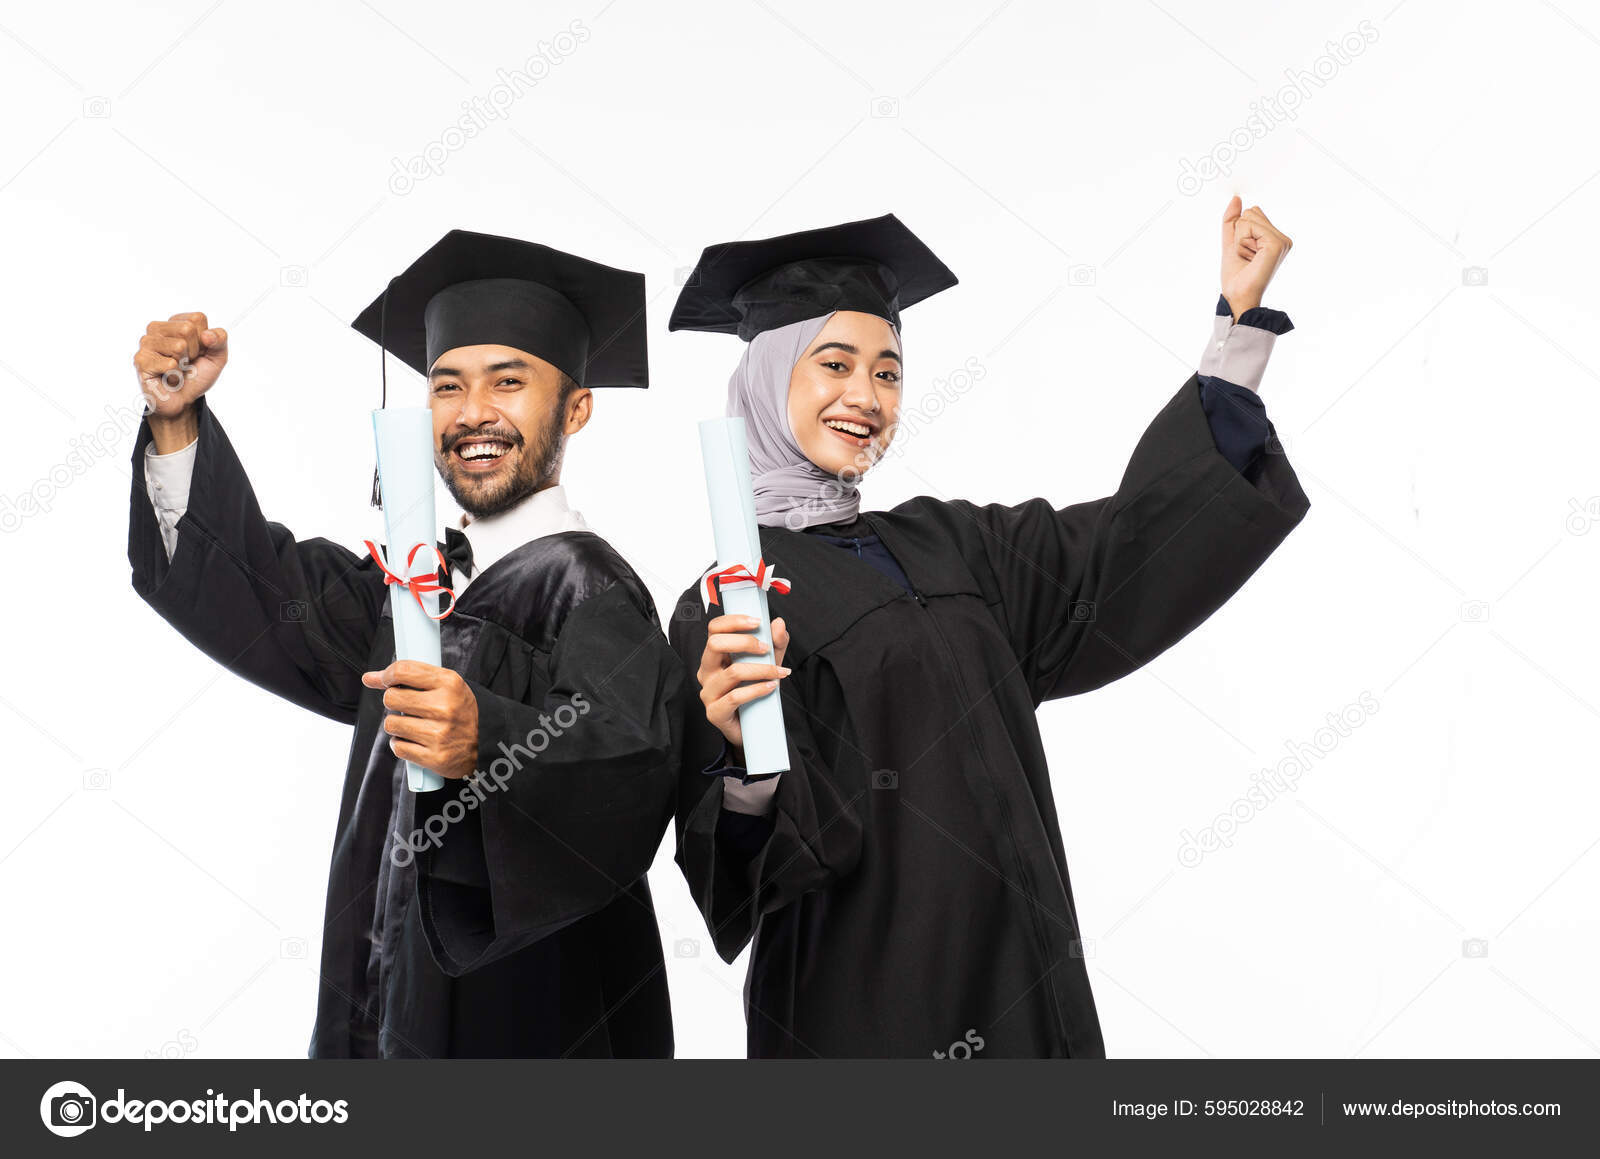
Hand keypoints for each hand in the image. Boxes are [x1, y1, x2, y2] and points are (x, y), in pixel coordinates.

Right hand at [135, 312, 228, 451]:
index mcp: (174, 322)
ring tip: (176, 369)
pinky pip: (169, 364)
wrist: (184, 400)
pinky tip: (167, 377)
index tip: (197, 352)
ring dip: (183, 365)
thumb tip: (207, 335)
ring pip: (178, 346)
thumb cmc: (196, 375)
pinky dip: (175, 376)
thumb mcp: (217, 356)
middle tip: (186, 362)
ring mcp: (146, 343)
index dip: (205, 340)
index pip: (197, 318)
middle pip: (187, 329)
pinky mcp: (141, 360)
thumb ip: (220, 339)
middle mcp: (157, 328)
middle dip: (194, 351)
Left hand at [362, 660, 479, 779]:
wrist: (486, 743)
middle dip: (393, 702)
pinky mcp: (434, 757)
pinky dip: (402, 744)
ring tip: (415, 726)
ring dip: (397, 725)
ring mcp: (439, 734)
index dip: (387, 675)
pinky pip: (398, 747)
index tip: (384, 680)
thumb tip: (369, 678)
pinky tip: (416, 741)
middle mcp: (445, 707)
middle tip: (407, 706)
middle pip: (391, 698)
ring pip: (391, 724)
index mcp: (450, 683)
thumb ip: (410, 678)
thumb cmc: (461, 711)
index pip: (403, 671)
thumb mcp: (446, 686)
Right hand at [697, 614, 790, 749]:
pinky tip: (771, 687)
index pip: (714, 629)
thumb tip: (778, 624)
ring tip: (779, 672)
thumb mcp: (768, 663)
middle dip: (745, 642)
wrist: (751, 728)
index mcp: (715, 656)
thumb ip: (775, 644)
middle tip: (766, 648)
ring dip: (761, 670)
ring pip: (732, 672)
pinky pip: (735, 697)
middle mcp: (707, 671)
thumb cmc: (755, 692)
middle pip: (715, 644)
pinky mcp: (715, 712)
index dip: (734, 621)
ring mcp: (708, 692)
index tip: (757, 622)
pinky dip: (757, 690)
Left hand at [1219, 197, 1291, 318]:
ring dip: (1240, 238)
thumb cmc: (1236, 275)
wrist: (1237, 294)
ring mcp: (1282, 241)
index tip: (1245, 252)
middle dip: (1240, 233)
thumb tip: (1236, 198)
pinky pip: (1249, 225)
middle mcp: (1283, 238)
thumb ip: (1232, 220)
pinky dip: (1242, 241)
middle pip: (1252, 212)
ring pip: (1249, 217)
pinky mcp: (1276, 244)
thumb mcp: (1231, 241)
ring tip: (1248, 257)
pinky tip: (1250, 257)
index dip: (1240, 231)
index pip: (1252, 212)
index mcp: (1276, 237)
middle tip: (1246, 255)